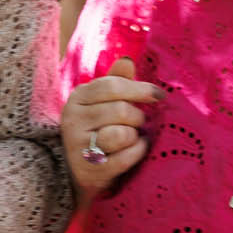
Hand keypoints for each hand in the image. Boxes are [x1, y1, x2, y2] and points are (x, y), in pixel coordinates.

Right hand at [59, 58, 160, 199]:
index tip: (159, 95)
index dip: (140, 89)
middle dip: (138, 117)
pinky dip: (137, 152)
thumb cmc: (98, 129)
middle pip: (121, 110)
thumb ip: (116, 81)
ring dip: (135, 136)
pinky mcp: (89, 170)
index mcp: (77, 98)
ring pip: (122, 134)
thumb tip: (128, 60)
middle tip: (139, 123)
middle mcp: (72, 120)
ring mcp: (78, 146)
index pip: (112, 86)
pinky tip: (136, 149)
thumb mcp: (102, 102)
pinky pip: (125, 158)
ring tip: (132, 137)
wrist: (78, 171)